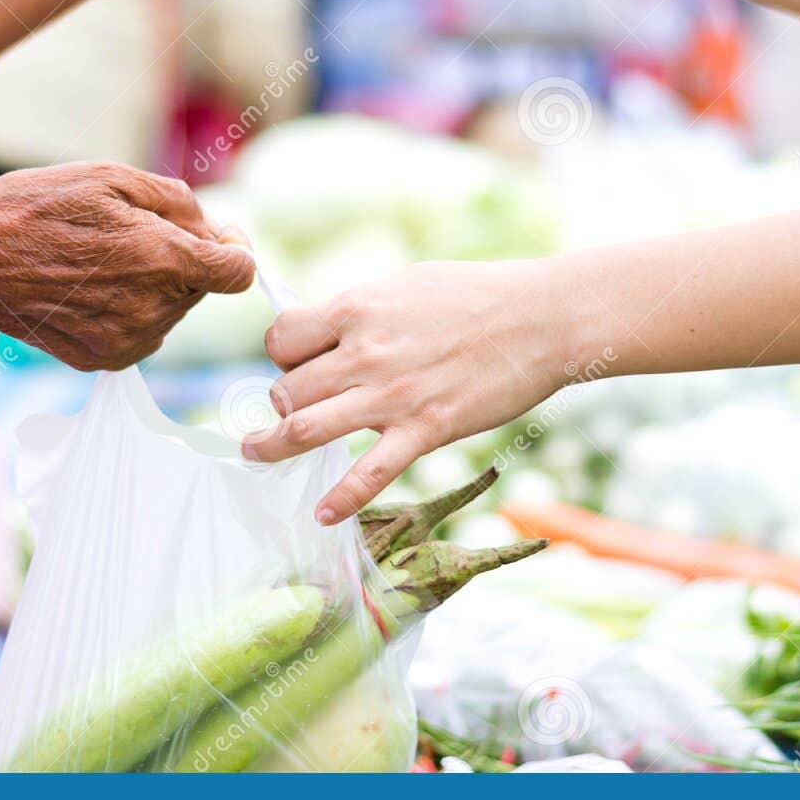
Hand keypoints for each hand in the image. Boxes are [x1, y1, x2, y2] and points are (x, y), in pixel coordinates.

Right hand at [0, 162, 254, 369]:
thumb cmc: (37, 208)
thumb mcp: (112, 176)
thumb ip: (180, 202)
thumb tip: (219, 232)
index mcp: (163, 259)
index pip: (240, 272)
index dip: (232, 249)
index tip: (209, 236)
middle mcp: (153, 308)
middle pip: (203, 287)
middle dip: (184, 259)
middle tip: (130, 234)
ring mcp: (128, 340)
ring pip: (173, 310)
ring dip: (155, 286)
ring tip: (101, 260)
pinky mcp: (105, 360)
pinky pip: (142, 332)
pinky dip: (129, 310)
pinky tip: (90, 287)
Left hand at [242, 259, 584, 522]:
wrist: (543, 319)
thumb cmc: (479, 295)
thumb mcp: (408, 286)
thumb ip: (365, 311)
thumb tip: (332, 328)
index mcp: (358, 309)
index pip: (282, 339)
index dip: (281, 355)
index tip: (296, 363)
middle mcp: (364, 353)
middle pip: (288, 388)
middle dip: (280, 403)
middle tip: (292, 409)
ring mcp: (393, 396)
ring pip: (307, 428)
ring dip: (274, 447)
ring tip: (257, 456)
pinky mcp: (426, 430)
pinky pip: (370, 473)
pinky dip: (341, 498)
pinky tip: (322, 514)